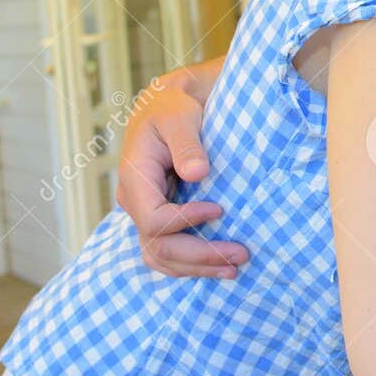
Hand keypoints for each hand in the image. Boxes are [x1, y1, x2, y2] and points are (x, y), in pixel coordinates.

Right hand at [114, 59, 250, 277]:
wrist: (167, 107)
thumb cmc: (173, 108)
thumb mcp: (179, 118)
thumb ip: (186, 144)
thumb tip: (197, 173)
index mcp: (135, 179)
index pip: (154, 219)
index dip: (186, 221)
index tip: (219, 209)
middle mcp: (135, 202)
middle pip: (158, 247)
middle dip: (199, 256)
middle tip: (240, 255)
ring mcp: (145, 213)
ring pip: (161, 257)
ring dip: (197, 267)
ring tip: (234, 269)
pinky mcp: (159, 218)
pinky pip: (168, 253)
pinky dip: (192, 264)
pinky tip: (220, 266)